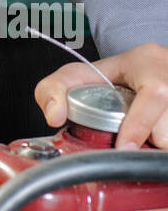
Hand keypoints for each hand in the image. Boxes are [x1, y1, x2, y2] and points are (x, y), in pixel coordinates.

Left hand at [35, 43, 167, 150]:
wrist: (150, 67)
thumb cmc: (116, 76)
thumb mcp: (80, 73)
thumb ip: (53, 89)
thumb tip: (54, 115)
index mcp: (148, 62)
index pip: (155, 94)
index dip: (140, 126)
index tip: (125, 148)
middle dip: (154, 141)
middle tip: (135, 143)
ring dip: (162, 144)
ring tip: (149, 138)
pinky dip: (165, 143)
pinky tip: (156, 137)